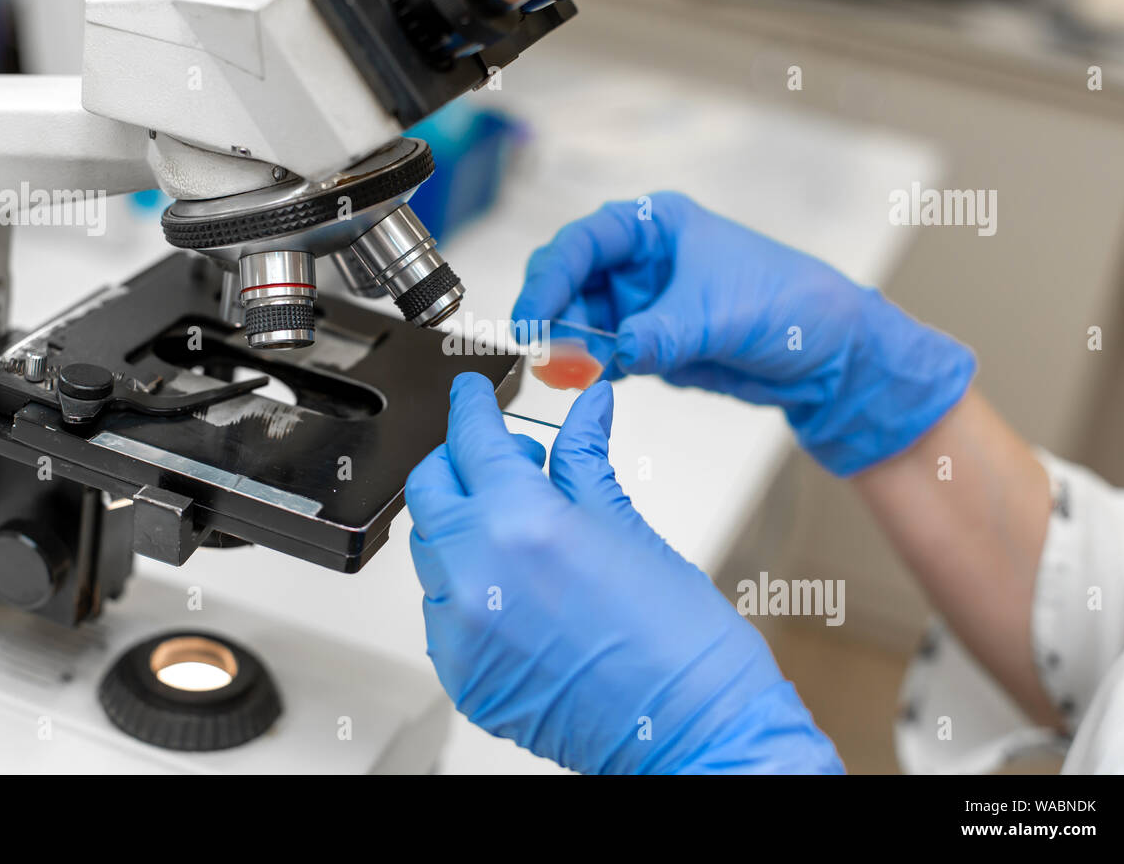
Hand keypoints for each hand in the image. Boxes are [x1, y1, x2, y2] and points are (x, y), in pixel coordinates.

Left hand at [405, 372, 842, 773]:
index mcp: (521, 522)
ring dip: (462, 524)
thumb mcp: (628, 526)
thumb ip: (585, 460)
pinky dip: (464, 585)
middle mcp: (475, 572)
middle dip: (460, 462)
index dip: (470, 406)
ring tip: (520, 529)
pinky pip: (439, 609)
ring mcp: (460, 629)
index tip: (471, 394)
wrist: (694, 730)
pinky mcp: (460, 673)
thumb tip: (588, 406)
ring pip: (429, 548)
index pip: (471, 439)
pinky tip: (513, 585)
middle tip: (507, 462)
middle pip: (431, 487)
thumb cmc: (680, 638)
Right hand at [511, 192, 975, 475]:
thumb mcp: (719, 316)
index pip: (583, 243)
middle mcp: (642, 259)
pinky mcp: (648, 340)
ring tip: (570, 371)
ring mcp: (642, 301)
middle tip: (544, 351)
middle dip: (552, 313)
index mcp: (656, 225)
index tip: (533, 319)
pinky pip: (601, 351)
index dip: (550, 279)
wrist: (831, 358)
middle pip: (570, 279)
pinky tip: (588, 379)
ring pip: (578, 319)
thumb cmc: (791, 306)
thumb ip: (657, 333)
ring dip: (568, 346)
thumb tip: (608, 353)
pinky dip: (589, 366)